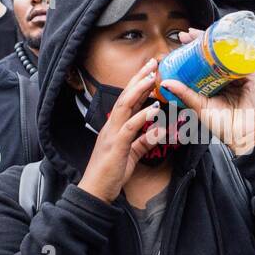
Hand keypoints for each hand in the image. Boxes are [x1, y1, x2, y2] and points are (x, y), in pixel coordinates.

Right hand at [77, 58, 164, 202]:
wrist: (96, 191)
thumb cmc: (110, 174)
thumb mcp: (132, 155)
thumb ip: (144, 142)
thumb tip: (159, 131)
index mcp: (115, 127)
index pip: (127, 100)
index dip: (138, 85)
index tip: (151, 72)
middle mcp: (111, 126)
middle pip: (125, 96)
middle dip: (139, 79)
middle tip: (153, 63)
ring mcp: (112, 135)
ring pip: (125, 106)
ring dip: (139, 91)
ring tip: (153, 78)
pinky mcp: (116, 146)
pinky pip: (129, 128)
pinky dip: (142, 117)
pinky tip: (154, 109)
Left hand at [160, 34, 254, 154]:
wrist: (245, 136)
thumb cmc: (225, 126)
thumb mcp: (200, 107)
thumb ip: (184, 94)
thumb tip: (166, 83)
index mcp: (216, 83)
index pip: (203, 62)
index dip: (193, 50)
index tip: (181, 41)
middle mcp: (228, 76)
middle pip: (214, 53)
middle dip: (200, 41)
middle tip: (187, 35)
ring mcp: (240, 73)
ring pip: (226, 51)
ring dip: (213, 41)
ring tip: (198, 34)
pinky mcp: (252, 74)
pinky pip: (242, 56)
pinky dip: (231, 48)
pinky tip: (220, 42)